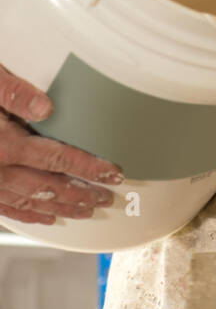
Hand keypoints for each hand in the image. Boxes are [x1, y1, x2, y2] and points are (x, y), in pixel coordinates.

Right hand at [0, 63, 123, 225]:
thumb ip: (11, 91)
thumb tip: (46, 107)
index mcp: (1, 144)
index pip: (57, 159)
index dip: (88, 168)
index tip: (112, 174)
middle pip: (47, 188)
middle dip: (81, 195)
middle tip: (107, 199)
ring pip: (27, 203)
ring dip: (59, 209)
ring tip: (83, 212)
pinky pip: (4, 208)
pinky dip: (26, 215)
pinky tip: (41, 217)